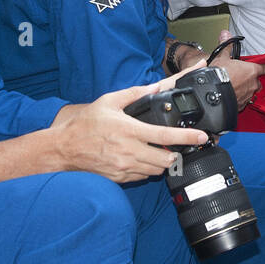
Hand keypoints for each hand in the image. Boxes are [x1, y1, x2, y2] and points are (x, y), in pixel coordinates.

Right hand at [52, 80, 208, 182]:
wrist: (63, 148)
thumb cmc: (85, 124)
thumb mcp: (108, 102)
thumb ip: (135, 93)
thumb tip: (156, 85)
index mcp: (129, 131)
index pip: (165, 137)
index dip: (187, 138)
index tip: (200, 137)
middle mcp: (129, 151)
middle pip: (166, 160)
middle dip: (175, 154)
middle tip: (175, 147)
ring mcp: (124, 167)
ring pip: (156, 170)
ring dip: (162, 162)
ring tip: (157, 152)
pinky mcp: (119, 178)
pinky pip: (142, 177)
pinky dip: (147, 170)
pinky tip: (140, 159)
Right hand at [208, 29, 264, 107]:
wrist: (212, 94)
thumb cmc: (219, 75)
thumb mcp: (222, 57)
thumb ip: (226, 46)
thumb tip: (225, 34)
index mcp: (251, 71)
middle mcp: (253, 84)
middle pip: (257, 82)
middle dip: (252, 80)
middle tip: (243, 77)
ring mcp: (248, 96)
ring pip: (251, 92)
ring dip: (246, 89)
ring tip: (236, 87)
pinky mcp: (241, 105)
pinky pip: (243, 101)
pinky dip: (239, 98)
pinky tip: (232, 96)